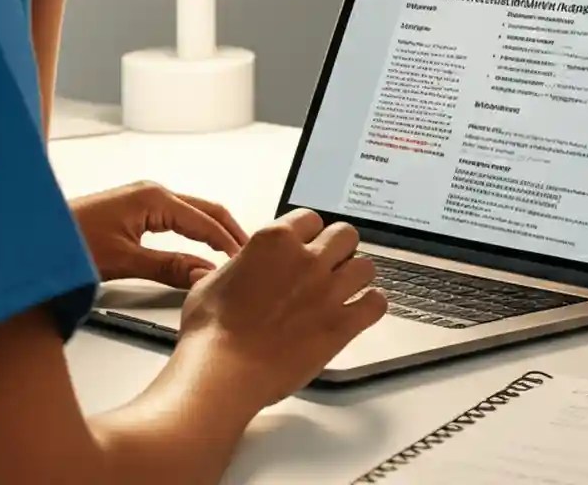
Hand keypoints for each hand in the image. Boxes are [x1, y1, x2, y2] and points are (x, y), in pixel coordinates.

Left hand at [71, 182, 248, 286]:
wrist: (31, 236)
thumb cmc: (68, 241)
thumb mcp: (124, 261)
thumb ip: (169, 267)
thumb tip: (204, 274)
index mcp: (154, 198)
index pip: (206, 221)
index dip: (229, 243)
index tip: (245, 261)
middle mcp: (151, 193)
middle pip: (206, 210)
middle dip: (230, 231)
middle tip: (251, 255)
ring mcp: (142, 199)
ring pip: (192, 213)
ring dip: (213, 231)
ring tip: (232, 253)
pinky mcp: (133, 210)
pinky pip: (175, 218)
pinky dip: (194, 232)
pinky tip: (199, 247)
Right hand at [176, 209, 387, 406]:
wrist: (223, 370)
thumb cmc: (211, 331)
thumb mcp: (211, 281)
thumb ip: (238, 266)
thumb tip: (242, 268)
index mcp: (274, 241)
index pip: (310, 218)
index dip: (309, 233)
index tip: (307, 245)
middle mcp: (306, 259)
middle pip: (345, 235)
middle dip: (339, 248)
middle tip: (329, 265)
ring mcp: (328, 291)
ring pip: (366, 267)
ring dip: (357, 276)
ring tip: (346, 289)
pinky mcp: (341, 324)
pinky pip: (376, 304)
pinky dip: (371, 305)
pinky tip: (360, 311)